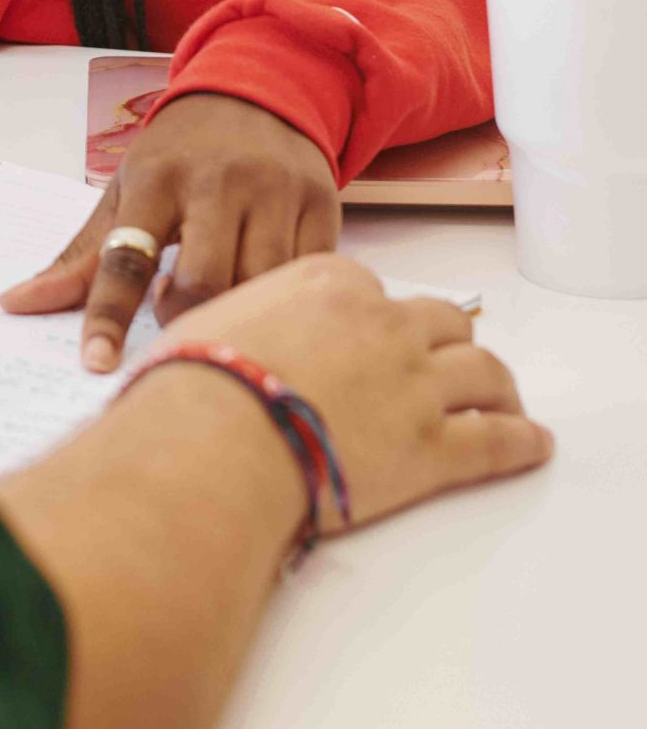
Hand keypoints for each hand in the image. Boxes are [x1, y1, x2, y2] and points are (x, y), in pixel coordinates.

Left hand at [0, 92, 340, 371]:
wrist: (259, 88)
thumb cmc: (181, 152)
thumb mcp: (126, 187)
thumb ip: (80, 254)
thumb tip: (15, 303)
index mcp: (158, 177)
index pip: (126, 256)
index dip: (109, 315)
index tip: (96, 364)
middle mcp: (219, 181)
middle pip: (202, 280)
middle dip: (184, 315)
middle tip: (172, 311)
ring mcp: (275, 192)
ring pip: (259, 285)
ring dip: (235, 311)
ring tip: (216, 299)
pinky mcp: (322, 206)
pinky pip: (306, 277)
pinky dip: (282, 299)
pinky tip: (264, 291)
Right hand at [123, 255, 552, 532]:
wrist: (214, 436)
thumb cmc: (194, 382)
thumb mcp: (207, 321)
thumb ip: (237, 321)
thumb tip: (215, 339)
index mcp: (328, 282)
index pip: (372, 289)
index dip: (377, 315)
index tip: (377, 334)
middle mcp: (382, 321)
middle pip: (443, 319)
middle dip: (449, 339)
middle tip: (448, 360)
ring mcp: (415, 381)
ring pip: (484, 369)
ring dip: (498, 385)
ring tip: (505, 401)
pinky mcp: (434, 447)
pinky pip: (497, 441)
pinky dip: (522, 441)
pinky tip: (534, 443)